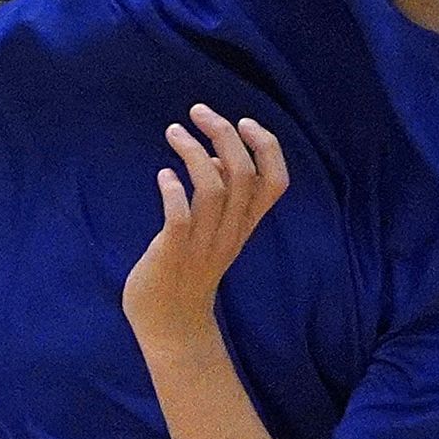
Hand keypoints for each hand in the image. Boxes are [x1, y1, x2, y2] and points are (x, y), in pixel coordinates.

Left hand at [122, 105, 290, 355]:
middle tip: (198, 112)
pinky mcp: (173, 254)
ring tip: (174, 132)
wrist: (170, 326)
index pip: (276, 182)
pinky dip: (173, 190)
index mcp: (244, 226)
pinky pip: (180, 217)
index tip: (244, 122)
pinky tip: (163, 176)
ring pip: (213, 189)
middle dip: (223, 134)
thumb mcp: (214, 231)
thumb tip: (216, 153)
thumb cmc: (187, 271)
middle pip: (244, 174)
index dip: (267, 147)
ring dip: (193, 152)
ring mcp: (203, 244)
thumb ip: (221, 196)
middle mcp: (230, 233)